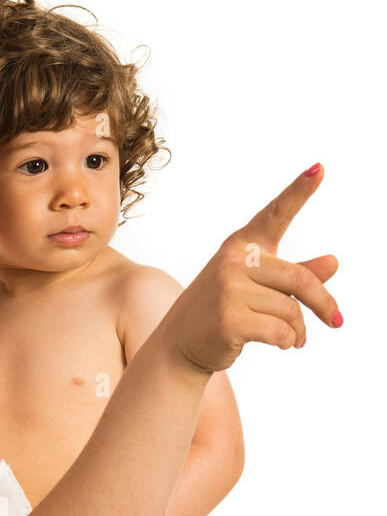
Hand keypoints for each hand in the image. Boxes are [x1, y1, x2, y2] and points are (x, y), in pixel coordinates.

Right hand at [158, 163, 340, 375]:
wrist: (179, 346)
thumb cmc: (221, 312)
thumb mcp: (257, 288)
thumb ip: (295, 275)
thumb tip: (334, 262)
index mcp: (242, 246)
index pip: (275, 215)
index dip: (299, 191)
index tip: (320, 169)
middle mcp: (234, 261)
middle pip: (299, 280)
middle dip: (323, 304)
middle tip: (336, 321)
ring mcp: (228, 289)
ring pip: (290, 310)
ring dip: (298, 330)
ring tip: (293, 340)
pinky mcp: (229, 319)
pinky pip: (279, 330)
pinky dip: (287, 341)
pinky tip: (282, 344)